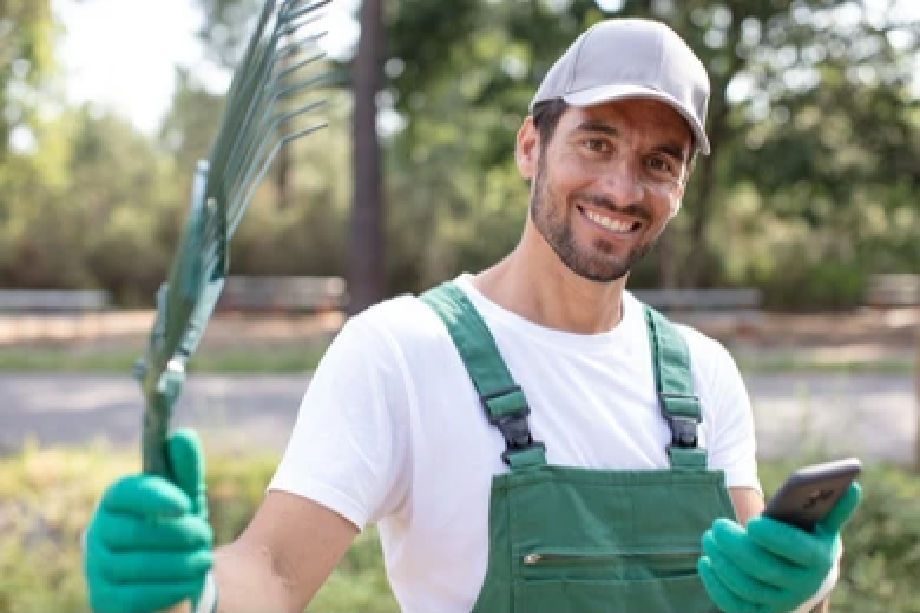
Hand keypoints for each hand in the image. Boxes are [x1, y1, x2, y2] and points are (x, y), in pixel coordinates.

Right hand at [84, 430, 212, 612]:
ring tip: (205, 559)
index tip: (185, 504)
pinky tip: (191, 581)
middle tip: (207, 536)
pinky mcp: (104, 600)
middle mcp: (98, 532)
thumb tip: (183, 435)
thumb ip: (185, 470)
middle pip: (136, 533)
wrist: (164, 578)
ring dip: (181, 563)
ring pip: (139, 566)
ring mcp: (97, 568)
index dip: (155, 497)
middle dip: (181, 535)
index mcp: (116, 501)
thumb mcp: (185, 500)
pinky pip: (137, 596)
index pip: (127, 493)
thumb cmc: (173, 529)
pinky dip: (170, 588)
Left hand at [698, 482, 860, 612]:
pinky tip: (707, 560)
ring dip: (722, 561)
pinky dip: (716, 582)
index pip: (798, 550)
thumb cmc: (806, 537)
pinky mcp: (760, 611)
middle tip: (717, 526)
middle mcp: (803, 586)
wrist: (804, 574)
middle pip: (765, 569)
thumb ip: (831, 506)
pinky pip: (733, 603)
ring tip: (710, 537)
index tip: (752, 522)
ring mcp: (781, 602)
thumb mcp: (821, 522)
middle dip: (737, 546)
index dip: (775, 537)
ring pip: (746, 585)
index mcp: (819, 559)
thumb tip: (853, 485)